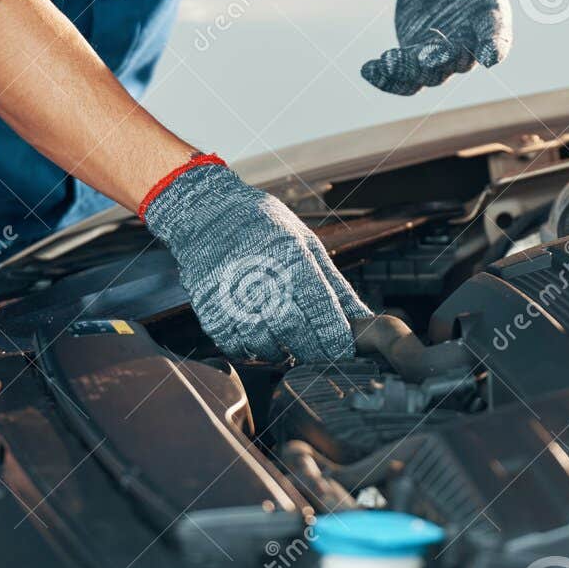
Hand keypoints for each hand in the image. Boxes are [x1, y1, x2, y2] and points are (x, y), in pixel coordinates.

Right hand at [144, 161, 368, 360]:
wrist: (204, 212)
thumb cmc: (263, 225)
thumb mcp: (305, 242)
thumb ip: (334, 283)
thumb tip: (364, 318)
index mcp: (291, 257)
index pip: (321, 310)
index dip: (336, 339)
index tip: (344, 351)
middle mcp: (261, 279)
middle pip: (296, 334)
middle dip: (314, 352)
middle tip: (321, 355)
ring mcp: (233, 297)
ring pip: (267, 347)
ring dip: (283, 352)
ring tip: (289, 342)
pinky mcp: (210, 312)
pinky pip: (238, 348)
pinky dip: (254, 350)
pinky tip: (261, 335)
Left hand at [361, 0, 527, 95]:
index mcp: (492, 22)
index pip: (497, 39)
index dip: (494, 48)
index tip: (490, 56)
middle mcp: (468, 46)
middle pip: (458, 61)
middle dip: (442, 60)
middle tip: (426, 57)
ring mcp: (440, 56)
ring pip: (427, 75)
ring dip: (408, 72)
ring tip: (388, 60)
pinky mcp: (414, 59)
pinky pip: (403, 79)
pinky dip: (386, 79)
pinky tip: (367, 70)